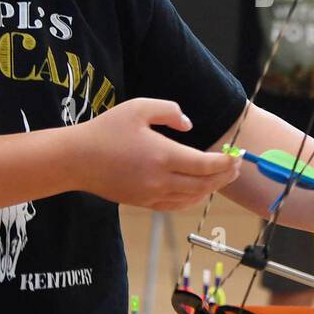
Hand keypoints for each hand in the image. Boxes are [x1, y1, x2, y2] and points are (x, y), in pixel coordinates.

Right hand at [71, 99, 241, 209]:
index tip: (237, 156)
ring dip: (210, 188)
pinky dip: (192, 198)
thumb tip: (188, 125)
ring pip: (192, 198)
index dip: (225, 162)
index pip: (205, 165)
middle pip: (203, 184)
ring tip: (221, 177)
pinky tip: (197, 189)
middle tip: (237, 167)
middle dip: (224, 176)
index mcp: (162, 156)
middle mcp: (160, 180)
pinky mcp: (143, 203)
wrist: (76, 160)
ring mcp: (151, 195)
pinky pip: (176, 205)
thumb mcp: (138, 108)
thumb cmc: (106, 130)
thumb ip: (169, 111)